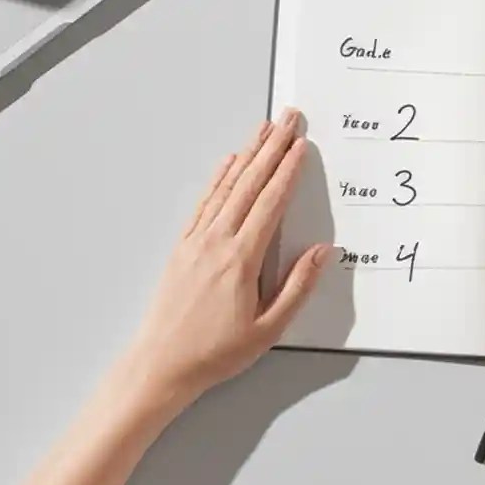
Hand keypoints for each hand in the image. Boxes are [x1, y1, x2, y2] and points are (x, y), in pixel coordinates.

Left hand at [126, 109, 332, 401]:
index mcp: (241, 259)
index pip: (271, 203)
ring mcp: (197, 240)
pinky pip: (204, 202)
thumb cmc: (215, 353)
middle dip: (272, 148)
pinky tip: (229, 163)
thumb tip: (322, 251)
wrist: (161, 364)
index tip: (302, 145)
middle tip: (289, 120)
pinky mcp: (182, 246)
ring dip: (248, 154)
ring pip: (227, 187)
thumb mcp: (269, 329)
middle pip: (250, 184)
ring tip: (264, 130)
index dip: (288, 171)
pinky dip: (219, 178)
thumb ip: (298, 287)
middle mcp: (217, 241)